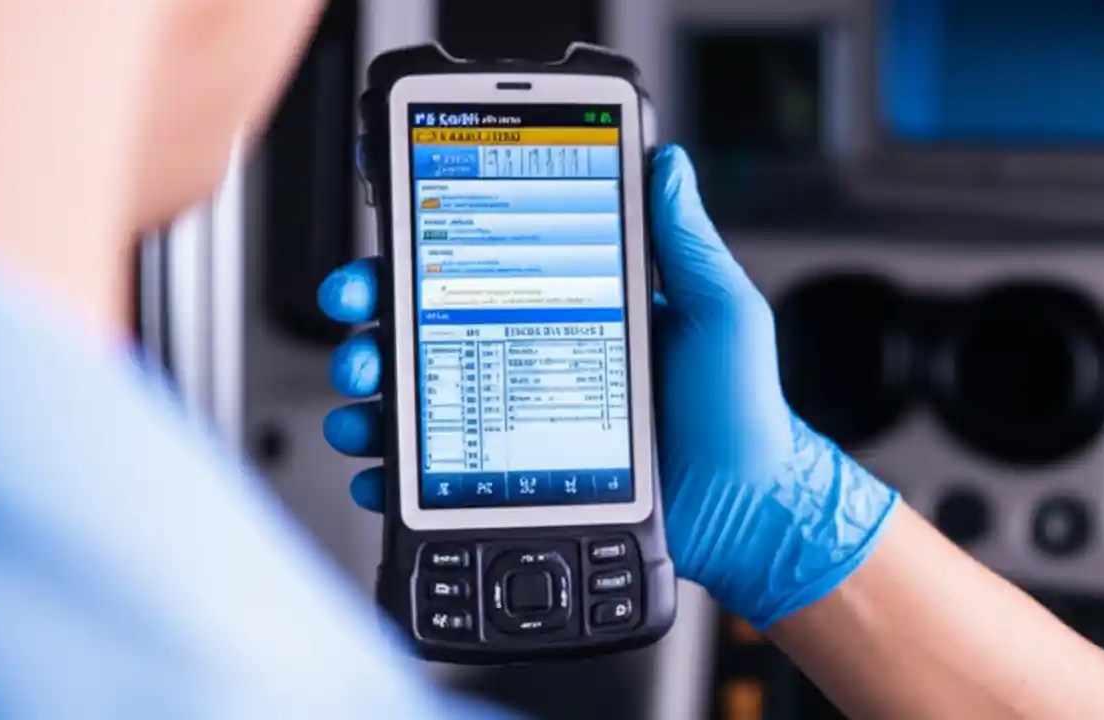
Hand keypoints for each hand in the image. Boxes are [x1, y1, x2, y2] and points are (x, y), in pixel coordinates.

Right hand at [319, 145, 898, 629]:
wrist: (744, 505)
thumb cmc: (740, 410)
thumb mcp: (718, 311)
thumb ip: (687, 244)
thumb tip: (669, 165)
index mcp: (572, 310)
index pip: (485, 269)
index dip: (426, 253)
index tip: (389, 242)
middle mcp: (534, 358)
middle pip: (431, 329)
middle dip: (375, 317)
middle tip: (358, 312)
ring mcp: (519, 420)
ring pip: (420, 399)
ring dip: (372, 392)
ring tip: (360, 399)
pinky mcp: (515, 478)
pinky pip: (438, 472)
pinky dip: (393, 472)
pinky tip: (379, 470)